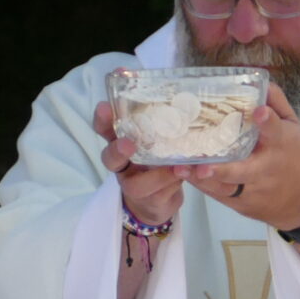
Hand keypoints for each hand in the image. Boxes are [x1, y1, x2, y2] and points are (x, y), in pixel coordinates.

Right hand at [94, 99, 185, 228]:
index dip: (102, 119)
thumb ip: (164, 122)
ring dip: (160, 175)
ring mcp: (134, 186)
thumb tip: (179, 97)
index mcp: (122, 144)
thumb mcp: (159, 139)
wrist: (159, 200)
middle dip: (118, 151)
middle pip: (110, 159)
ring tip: (180, 167)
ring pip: (139, 184)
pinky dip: (180, 183)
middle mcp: (123, 166)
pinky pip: (162, 195)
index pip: (104, 130)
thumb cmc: (157, 161)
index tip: (105, 106)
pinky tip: (197, 172)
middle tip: (128, 144)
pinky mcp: (152, 201)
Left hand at [185, 84, 299, 230]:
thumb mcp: (292, 127)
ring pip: (224, 186)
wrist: (299, 200)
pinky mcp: (239, 202)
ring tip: (181, 168)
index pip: (275, 131)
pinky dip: (201, 186)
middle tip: (204, 165)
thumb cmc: (292, 155)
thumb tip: (261, 81)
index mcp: (280, 145)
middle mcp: (265, 168)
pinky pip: (217, 195)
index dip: (267, 121)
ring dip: (202, 179)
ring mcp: (251, 188)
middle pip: (243, 170)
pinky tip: (184, 174)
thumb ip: (277, 103)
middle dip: (224, 169)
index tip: (258, 112)